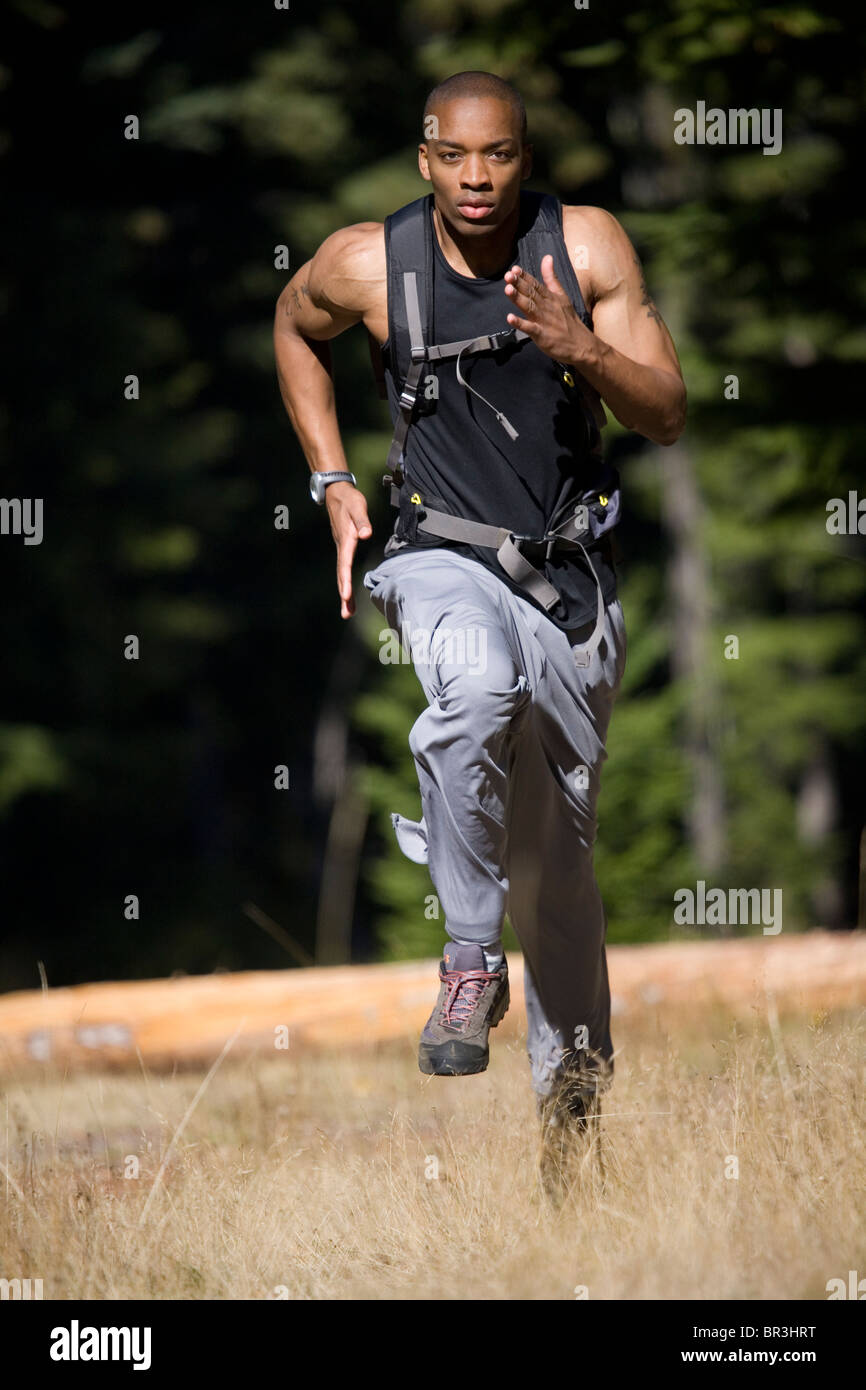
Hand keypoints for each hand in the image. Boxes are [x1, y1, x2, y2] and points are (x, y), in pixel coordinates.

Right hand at [326, 482, 371, 618]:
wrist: (337, 493)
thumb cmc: (349, 499)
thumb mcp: (357, 506)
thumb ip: (362, 520)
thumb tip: (366, 534)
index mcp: (345, 539)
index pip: (344, 564)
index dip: (345, 580)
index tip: (346, 594)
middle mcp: (341, 547)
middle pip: (341, 575)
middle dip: (344, 595)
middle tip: (346, 614)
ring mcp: (341, 548)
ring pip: (341, 574)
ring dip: (344, 593)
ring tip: (348, 612)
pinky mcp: (344, 548)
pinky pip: (343, 569)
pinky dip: (345, 583)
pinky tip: (348, 594)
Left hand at [504, 254, 592, 364]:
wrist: (581, 345)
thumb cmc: (569, 321)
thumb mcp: (561, 295)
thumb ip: (551, 277)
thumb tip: (547, 257)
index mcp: (550, 297)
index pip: (535, 284)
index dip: (524, 276)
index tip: (514, 269)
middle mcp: (547, 307)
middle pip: (531, 294)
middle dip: (519, 284)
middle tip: (508, 275)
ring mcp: (545, 321)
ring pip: (529, 307)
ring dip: (518, 298)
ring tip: (508, 289)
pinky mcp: (543, 336)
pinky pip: (530, 329)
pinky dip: (520, 323)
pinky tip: (510, 318)